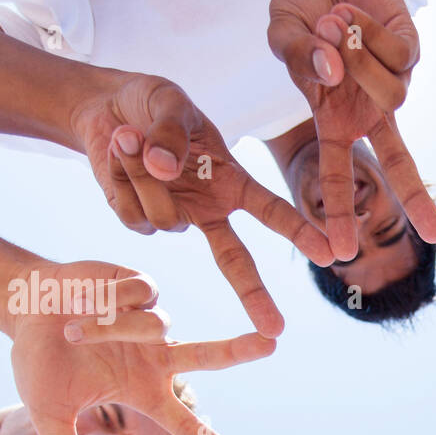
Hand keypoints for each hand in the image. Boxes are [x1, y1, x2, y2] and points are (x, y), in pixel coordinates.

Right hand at [5, 259, 271, 434]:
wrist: (25, 305)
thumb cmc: (40, 359)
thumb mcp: (47, 411)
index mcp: (143, 390)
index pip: (187, 425)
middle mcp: (157, 357)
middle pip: (209, 356)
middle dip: (239, 350)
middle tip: (272, 343)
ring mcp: (152, 321)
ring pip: (156, 326)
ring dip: (111, 329)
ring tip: (71, 330)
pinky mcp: (142, 286)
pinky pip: (140, 295)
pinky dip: (108, 299)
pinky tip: (85, 297)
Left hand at [68, 72, 333, 336]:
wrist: (105, 109)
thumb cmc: (151, 104)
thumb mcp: (169, 103)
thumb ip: (172, 133)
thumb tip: (164, 169)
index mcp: (232, 182)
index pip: (272, 211)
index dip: (300, 232)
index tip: (329, 254)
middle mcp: (209, 209)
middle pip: (237, 260)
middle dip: (255, 295)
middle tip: (276, 331)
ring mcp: (175, 218)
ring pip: (164, 216)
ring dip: (141, 173)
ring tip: (129, 134)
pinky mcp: (139, 219)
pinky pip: (132, 214)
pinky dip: (120, 179)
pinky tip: (117, 152)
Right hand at [269, 0, 435, 257]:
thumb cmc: (300, 8)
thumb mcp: (284, 35)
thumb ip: (300, 58)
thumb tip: (329, 74)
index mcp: (334, 120)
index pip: (338, 175)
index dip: (340, 213)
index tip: (341, 253)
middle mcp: (369, 110)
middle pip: (399, 164)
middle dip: (417, 198)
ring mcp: (394, 82)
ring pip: (391, 96)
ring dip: (355, 62)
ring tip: (329, 24)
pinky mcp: (412, 51)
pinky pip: (398, 57)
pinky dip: (368, 34)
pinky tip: (351, 13)